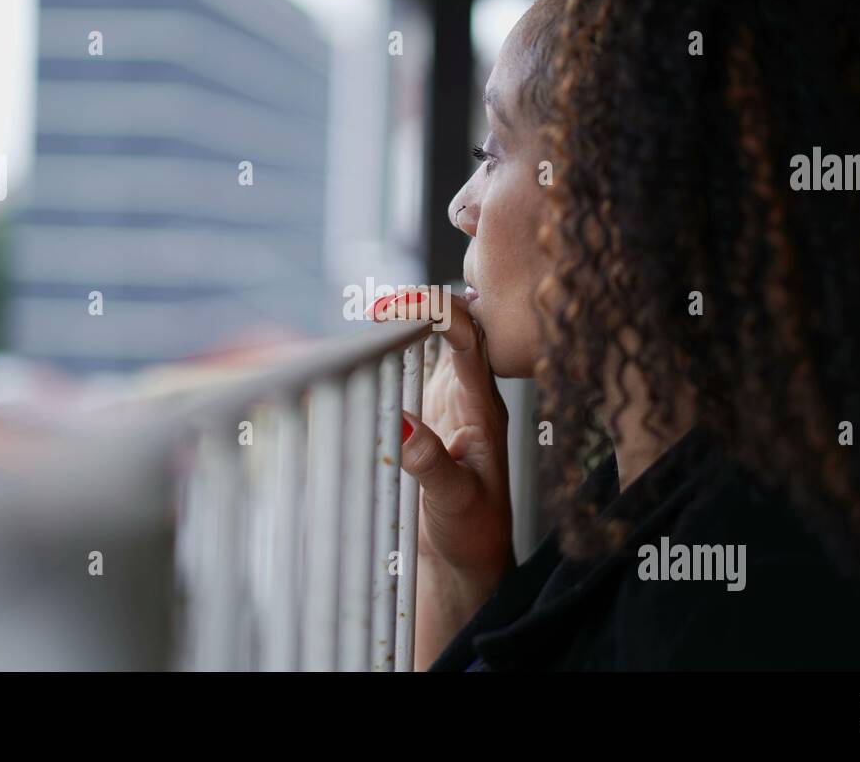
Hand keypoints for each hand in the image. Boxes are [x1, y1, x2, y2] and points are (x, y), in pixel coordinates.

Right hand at [371, 290, 514, 667]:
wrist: (471, 556)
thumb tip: (402, 423)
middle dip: (421, 303)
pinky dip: (398, 346)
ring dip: (409, 321)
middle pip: (457, 326)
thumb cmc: (473, 533)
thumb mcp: (454, 501)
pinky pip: (418, 364)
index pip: (469, 340)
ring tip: (375, 314)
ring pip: (437, 340)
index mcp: (484, 408)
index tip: (397, 307)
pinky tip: (377, 341)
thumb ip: (430, 464)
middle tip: (377, 307)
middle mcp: (471, 394)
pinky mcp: (431, 411)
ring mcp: (451, 399)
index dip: (437, 312)